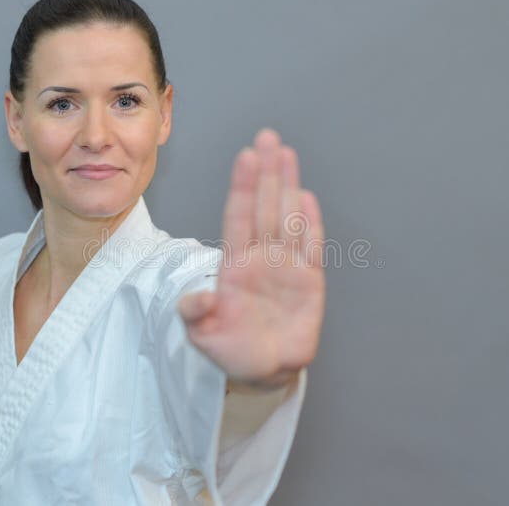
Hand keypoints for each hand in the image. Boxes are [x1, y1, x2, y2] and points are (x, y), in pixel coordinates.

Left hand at [178, 128, 324, 388]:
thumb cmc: (231, 350)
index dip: (242, 187)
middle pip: (264, 207)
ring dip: (287, 186)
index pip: (238, 217)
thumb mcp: (204, 336)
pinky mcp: (309, 282)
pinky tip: (306, 197)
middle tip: (268, 137)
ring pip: (288, 218)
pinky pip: (312, 248)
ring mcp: (286, 267)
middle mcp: (261, 258)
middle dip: (266, 172)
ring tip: (286, 153)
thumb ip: (197, 315)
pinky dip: (311, 224)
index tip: (245, 157)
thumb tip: (196, 298)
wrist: (264, 371)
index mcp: (234, 265)